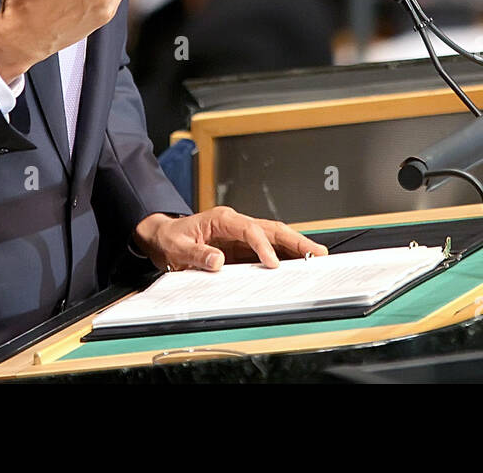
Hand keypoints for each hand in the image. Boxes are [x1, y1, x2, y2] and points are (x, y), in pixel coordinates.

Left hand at [132, 207, 328, 271]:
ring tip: (316, 257)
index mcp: (223, 218)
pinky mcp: (244, 249)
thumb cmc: (172, 237)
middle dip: (296, 240)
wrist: (165, 237)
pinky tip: (297, 265)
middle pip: (272, 229)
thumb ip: (197, 254)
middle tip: (316, 252)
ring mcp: (242, 236)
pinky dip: (284, 257)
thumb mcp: (178, 247)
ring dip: (296, 247)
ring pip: (275, 238)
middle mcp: (237, 224)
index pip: (250, 229)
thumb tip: (218, 261)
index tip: (272, 263)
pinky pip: (268, 250)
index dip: (263, 245)